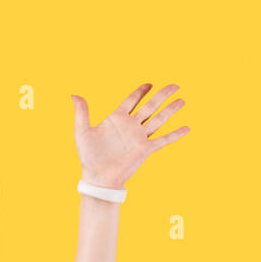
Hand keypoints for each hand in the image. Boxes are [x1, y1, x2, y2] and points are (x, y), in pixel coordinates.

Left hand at [71, 83, 189, 189]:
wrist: (98, 178)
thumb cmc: (89, 156)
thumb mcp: (82, 131)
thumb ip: (81, 112)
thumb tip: (73, 94)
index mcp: (117, 118)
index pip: (132, 100)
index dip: (141, 91)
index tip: (150, 84)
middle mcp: (131, 126)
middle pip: (150, 106)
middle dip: (162, 95)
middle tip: (175, 85)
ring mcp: (139, 137)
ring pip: (159, 119)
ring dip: (171, 110)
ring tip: (182, 101)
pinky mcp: (145, 150)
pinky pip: (163, 140)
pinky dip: (175, 134)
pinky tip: (187, 128)